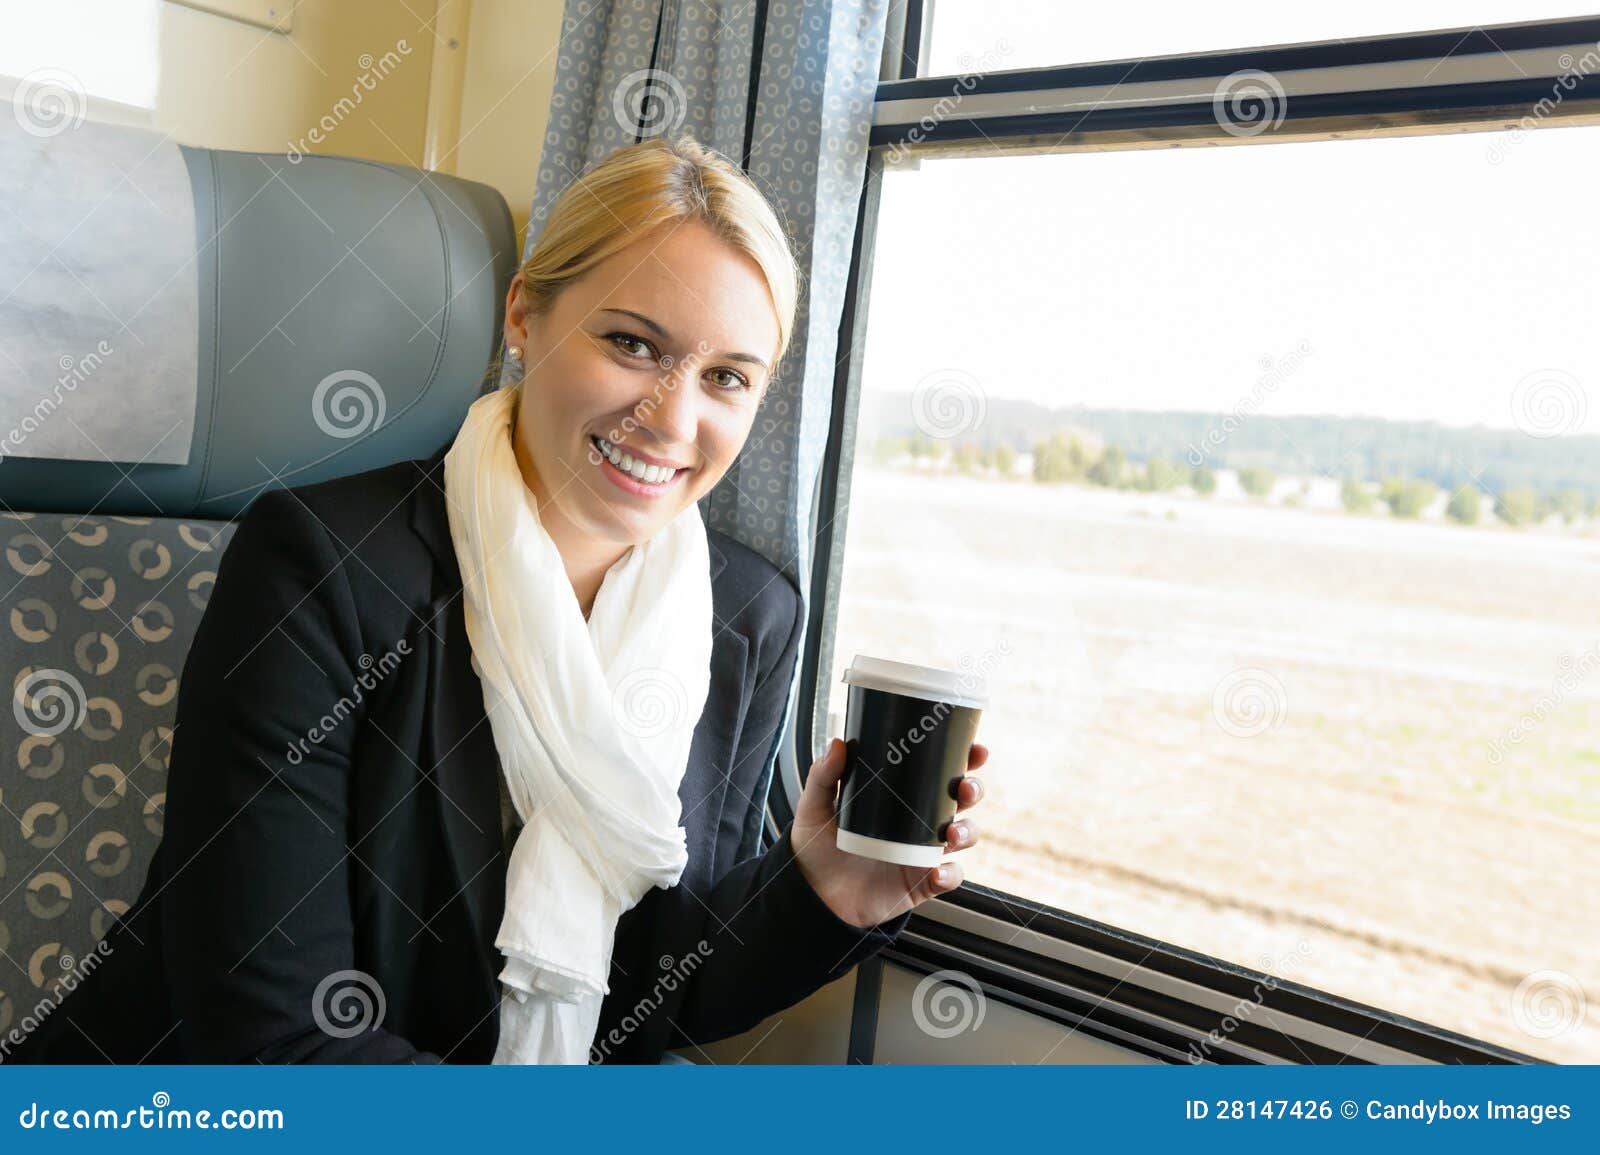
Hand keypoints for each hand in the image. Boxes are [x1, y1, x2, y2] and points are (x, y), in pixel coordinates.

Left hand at [789, 737, 987, 928]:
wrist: (814, 896)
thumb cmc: (817, 848)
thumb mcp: (815, 808)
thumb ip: (823, 776)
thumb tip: (838, 744)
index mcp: (900, 798)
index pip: (938, 773)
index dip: (963, 759)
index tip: (974, 749)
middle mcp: (918, 823)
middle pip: (960, 801)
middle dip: (973, 790)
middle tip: (965, 788)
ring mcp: (923, 853)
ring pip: (963, 837)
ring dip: (967, 831)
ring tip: (951, 832)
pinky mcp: (920, 883)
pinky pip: (948, 878)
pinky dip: (949, 874)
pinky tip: (937, 871)